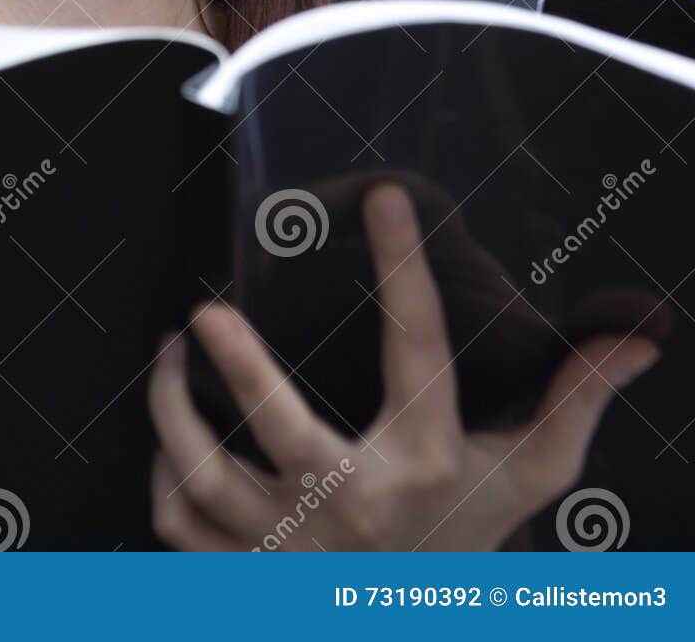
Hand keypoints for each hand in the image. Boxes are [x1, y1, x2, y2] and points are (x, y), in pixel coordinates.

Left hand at [148, 182, 657, 550]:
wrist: (414, 635)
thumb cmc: (463, 547)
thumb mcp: (525, 476)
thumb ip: (571, 401)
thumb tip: (635, 337)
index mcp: (423, 463)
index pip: (417, 347)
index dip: (403, 265)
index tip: (385, 199)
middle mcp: (352, 505)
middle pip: (283, 430)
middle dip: (239, 365)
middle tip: (205, 309)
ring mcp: (288, 550)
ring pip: (205, 473)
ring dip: (172, 408)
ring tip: (171, 352)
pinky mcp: (238, 580)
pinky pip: (176, 523)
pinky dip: (162, 476)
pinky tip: (167, 438)